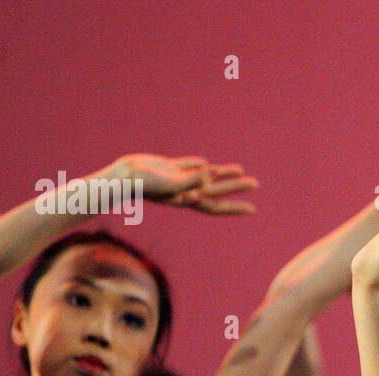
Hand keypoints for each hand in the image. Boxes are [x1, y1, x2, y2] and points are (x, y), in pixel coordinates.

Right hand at [110, 154, 257, 213]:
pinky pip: (188, 167)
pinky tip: (207, 163)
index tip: (253, 209)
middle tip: (256, 184)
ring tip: (240, 170)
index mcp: (189, 199)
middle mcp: (186, 191)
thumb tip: (213, 172)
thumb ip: (193, 179)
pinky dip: (199, 165)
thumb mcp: (172, 182)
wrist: (122, 177)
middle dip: (236, 188)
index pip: (217, 205)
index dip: (235, 207)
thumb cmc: (146, 183)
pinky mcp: (168, 168)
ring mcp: (177, 179)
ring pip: (206, 177)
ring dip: (224, 174)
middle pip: (217, 191)